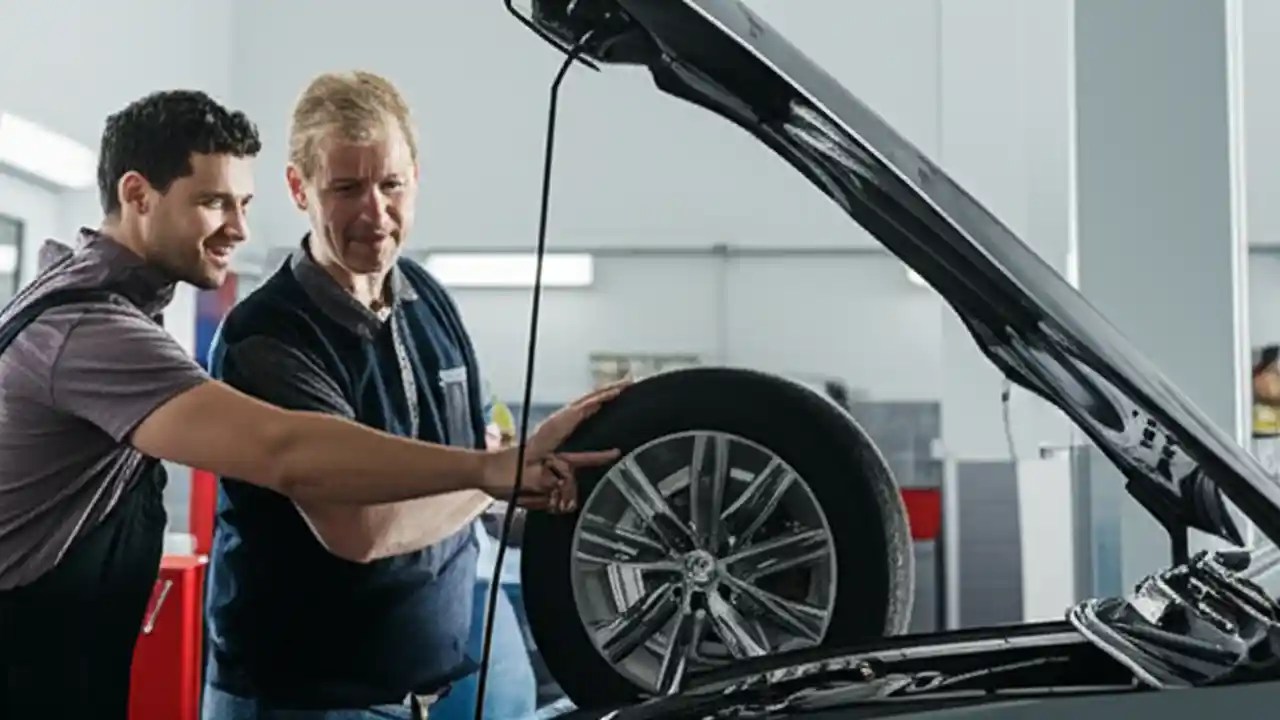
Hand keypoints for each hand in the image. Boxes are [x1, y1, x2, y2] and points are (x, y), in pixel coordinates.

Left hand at [480, 379, 630, 511]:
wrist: (485, 472)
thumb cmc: (503, 475)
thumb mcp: (525, 479)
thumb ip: (545, 478)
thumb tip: (564, 479)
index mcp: (550, 434)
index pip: (579, 412)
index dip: (599, 401)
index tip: (619, 392)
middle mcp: (553, 428)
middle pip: (583, 404)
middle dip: (605, 393)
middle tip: (627, 384)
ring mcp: (552, 432)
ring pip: (580, 409)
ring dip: (598, 399)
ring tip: (618, 393)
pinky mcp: (551, 440)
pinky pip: (576, 421)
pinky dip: (589, 412)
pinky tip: (597, 415)